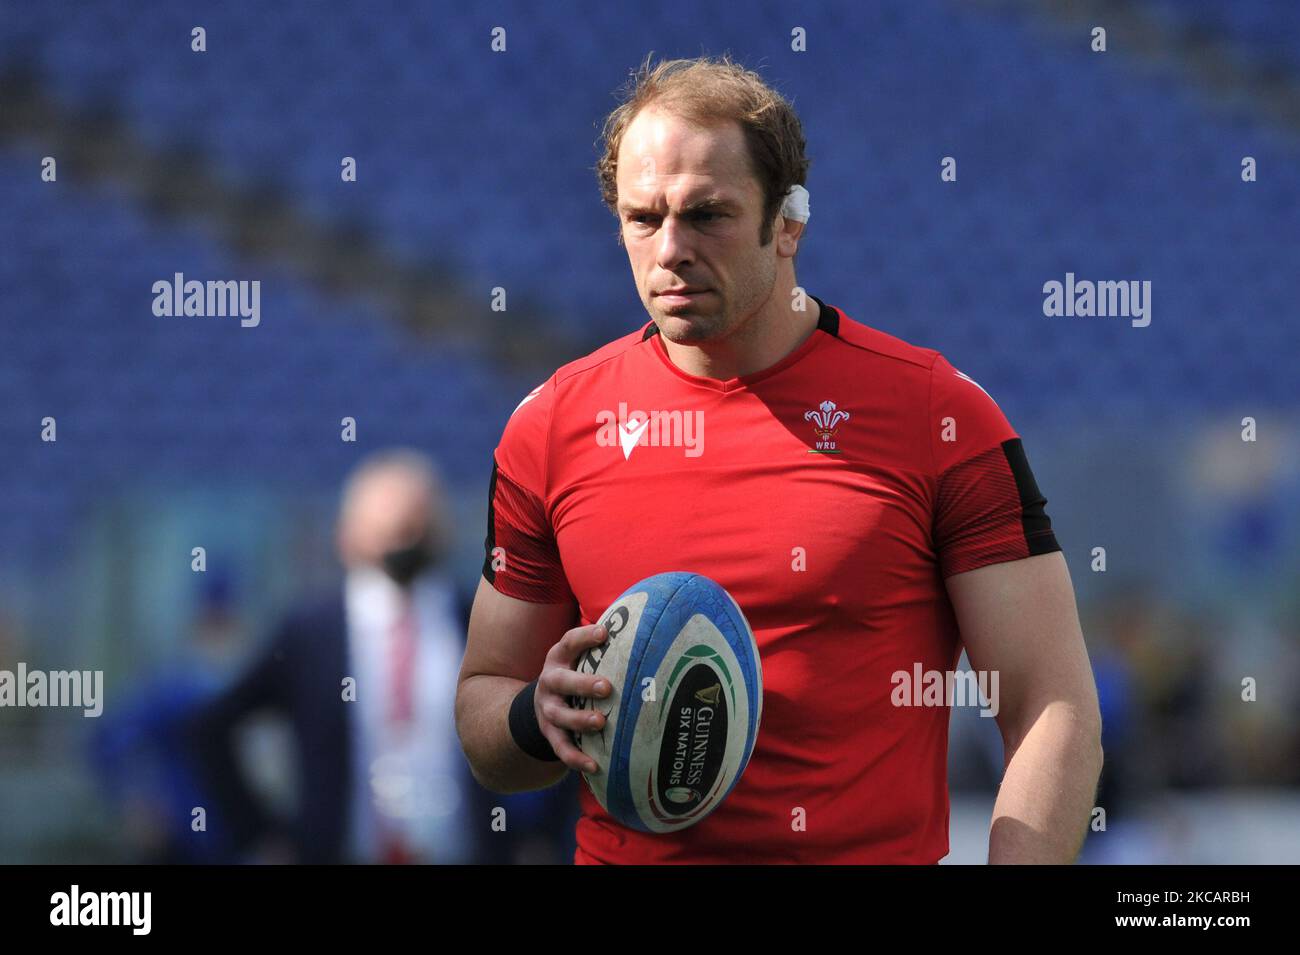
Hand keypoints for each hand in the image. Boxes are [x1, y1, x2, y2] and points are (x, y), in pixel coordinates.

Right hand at [534, 622, 611, 773]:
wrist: (541, 703)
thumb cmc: (574, 674)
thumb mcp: (579, 658)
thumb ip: (603, 649)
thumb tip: (647, 631)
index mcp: (559, 658)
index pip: (569, 643)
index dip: (584, 638)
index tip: (604, 634)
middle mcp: (549, 681)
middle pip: (560, 681)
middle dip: (582, 684)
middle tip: (606, 687)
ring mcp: (547, 709)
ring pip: (559, 716)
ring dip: (579, 720)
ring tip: (600, 723)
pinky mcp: (549, 733)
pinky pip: (561, 748)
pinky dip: (576, 758)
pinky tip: (595, 766)